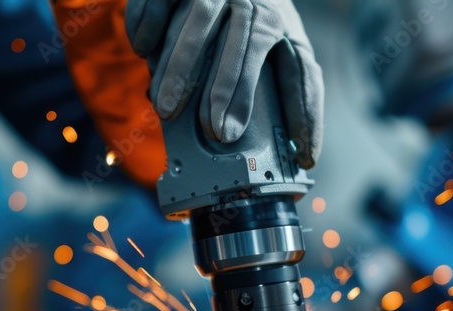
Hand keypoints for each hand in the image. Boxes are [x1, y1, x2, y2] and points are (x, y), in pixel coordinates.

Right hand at [126, 0, 323, 168]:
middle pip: (226, 41)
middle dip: (213, 86)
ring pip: (191, 24)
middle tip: (196, 126)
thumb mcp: (290, 52)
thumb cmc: (263, 24)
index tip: (227, 133)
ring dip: (175, 66)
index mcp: (270, 19)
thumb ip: (302, 96)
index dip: (241, 96)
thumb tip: (308, 153)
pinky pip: (157, 1)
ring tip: (164, 106)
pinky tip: (144, 50)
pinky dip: (146, 25)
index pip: (257, 57)